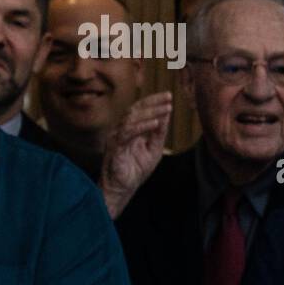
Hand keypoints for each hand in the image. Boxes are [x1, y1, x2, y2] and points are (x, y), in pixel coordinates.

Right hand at [101, 92, 171, 217]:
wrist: (123, 188)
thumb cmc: (135, 170)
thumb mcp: (154, 148)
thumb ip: (158, 132)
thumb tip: (166, 114)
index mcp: (128, 129)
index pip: (139, 110)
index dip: (153, 101)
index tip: (169, 96)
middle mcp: (120, 130)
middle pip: (134, 110)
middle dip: (153, 103)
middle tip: (168, 98)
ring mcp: (116, 138)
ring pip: (131, 119)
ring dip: (150, 113)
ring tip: (165, 109)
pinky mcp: (114, 148)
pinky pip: (127, 133)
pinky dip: (141, 127)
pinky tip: (155, 124)